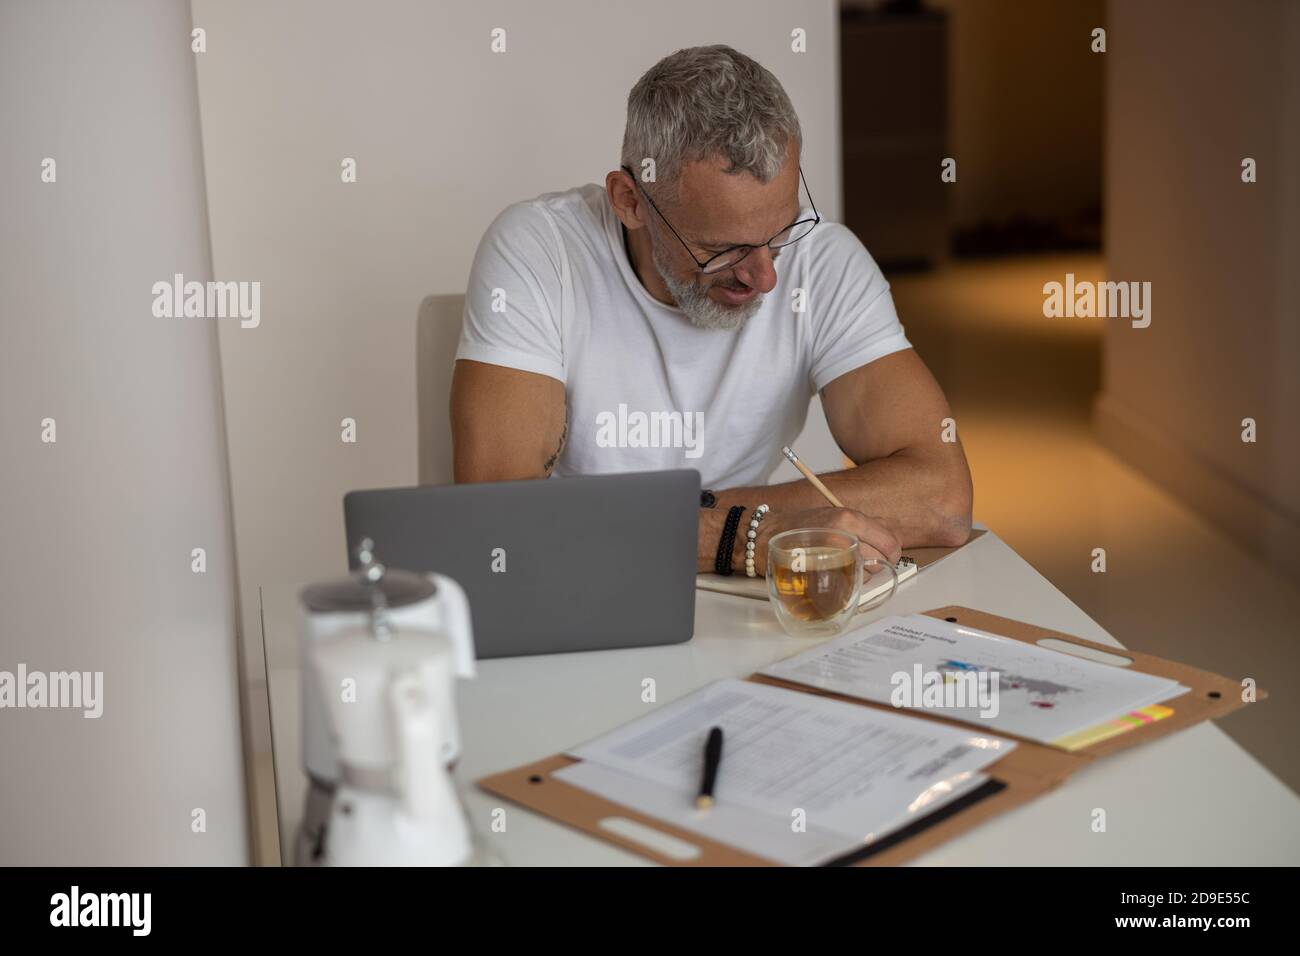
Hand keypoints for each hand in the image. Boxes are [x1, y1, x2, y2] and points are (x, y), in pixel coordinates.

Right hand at [745, 507, 900, 576]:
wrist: (763, 536)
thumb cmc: (797, 527)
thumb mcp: (832, 515)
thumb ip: (860, 525)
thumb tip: (884, 539)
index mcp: (850, 517)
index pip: (891, 541)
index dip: (891, 552)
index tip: (884, 555)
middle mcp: (845, 535)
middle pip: (881, 560)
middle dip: (875, 565)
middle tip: (859, 563)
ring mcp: (834, 555)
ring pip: (867, 575)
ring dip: (860, 575)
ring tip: (841, 567)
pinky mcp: (823, 573)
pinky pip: (850, 585)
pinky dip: (847, 584)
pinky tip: (835, 576)